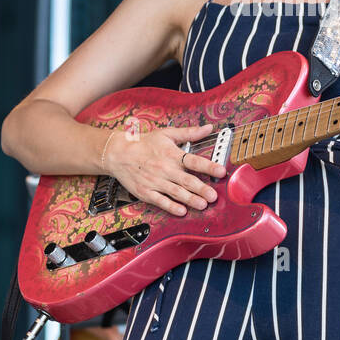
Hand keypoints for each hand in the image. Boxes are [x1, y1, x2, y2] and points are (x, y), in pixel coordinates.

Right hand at [103, 122, 226, 216]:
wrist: (118, 153)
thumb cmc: (143, 143)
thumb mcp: (166, 134)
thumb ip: (189, 133)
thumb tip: (207, 128)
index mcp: (172, 154)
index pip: (194, 161)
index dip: (209, 166)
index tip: (221, 171)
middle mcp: (165, 169)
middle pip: (187, 180)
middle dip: (202, 189)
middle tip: (214, 196)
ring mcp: (155, 182)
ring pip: (176, 193)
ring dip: (190, 200)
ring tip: (203, 205)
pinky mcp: (146, 192)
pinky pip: (161, 201)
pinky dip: (171, 207)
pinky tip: (181, 211)